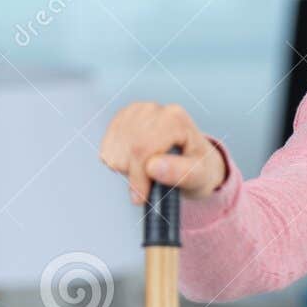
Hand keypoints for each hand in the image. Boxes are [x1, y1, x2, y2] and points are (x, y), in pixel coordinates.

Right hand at [99, 102, 227, 205]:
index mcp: (175, 119)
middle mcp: (154, 109)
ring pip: (113, 147)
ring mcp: (136, 111)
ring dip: (126, 167)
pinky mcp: (122, 118)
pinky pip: (107, 146)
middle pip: (128, 147)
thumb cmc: (198, 169)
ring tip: (147, 171)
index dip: (138, 176)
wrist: (193, 161)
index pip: (143, 147)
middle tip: (145, 188)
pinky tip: (136, 163)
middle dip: (133, 173)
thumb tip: (153, 167)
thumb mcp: (199, 176)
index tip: (141, 197)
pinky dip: (117, 161)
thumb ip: (181, 173)